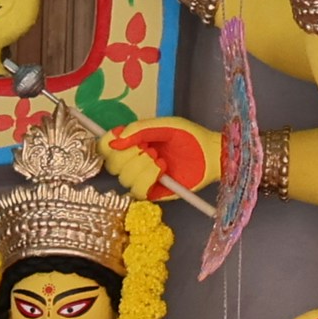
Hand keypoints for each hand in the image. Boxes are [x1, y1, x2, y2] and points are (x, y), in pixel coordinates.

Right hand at [105, 118, 223, 198]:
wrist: (212, 153)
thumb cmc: (190, 137)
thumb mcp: (165, 126)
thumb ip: (140, 129)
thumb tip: (116, 139)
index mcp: (133, 143)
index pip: (105, 146)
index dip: (106, 143)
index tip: (117, 138)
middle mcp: (134, 161)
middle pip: (112, 164)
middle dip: (127, 155)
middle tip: (147, 148)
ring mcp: (143, 178)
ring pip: (124, 178)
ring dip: (140, 166)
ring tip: (159, 158)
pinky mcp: (154, 192)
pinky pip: (138, 191)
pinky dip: (147, 179)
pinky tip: (162, 171)